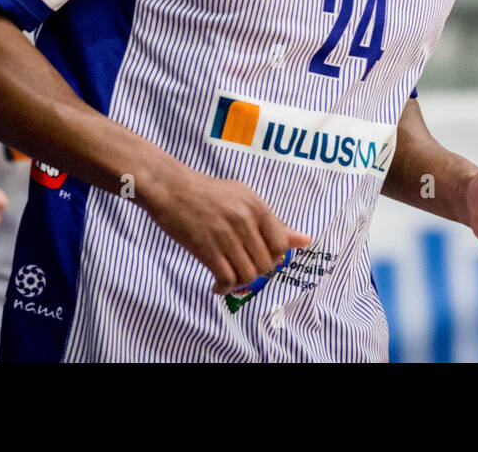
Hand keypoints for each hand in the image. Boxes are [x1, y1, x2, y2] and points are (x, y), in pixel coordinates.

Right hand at [146, 171, 310, 294]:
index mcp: (257, 207)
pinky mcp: (207, 249)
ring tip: (231, 278)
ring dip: (241, 283)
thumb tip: (305, 240)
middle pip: (266, 263)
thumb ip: (274, 222)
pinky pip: (227, 279)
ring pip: (248, 274)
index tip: (261, 258)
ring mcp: (226, 236)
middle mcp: (245, 221)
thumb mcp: (244, 198)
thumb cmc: (209, 193)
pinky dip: (224, 288)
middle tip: (243, 269)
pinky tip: (218, 286)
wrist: (171, 188)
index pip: (281, 244)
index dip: (274, 257)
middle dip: (256, 272)